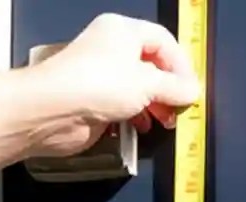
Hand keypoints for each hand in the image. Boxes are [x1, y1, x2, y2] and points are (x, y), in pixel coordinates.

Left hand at [32, 13, 200, 145]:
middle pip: (152, 66)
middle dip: (169, 89)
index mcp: (123, 31)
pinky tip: (142, 127)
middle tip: (181, 107)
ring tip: (165, 121)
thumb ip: (174, 88)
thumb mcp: (147, 83)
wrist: (53, 111)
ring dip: (155, 105)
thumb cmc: (96, 84)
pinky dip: (137, 116)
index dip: (181, 65)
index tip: (192, 87)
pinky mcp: (95, 101)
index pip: (163, 41)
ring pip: (139, 88)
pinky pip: (124, 106)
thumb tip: (191, 92)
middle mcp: (111, 50)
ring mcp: (102, 76)